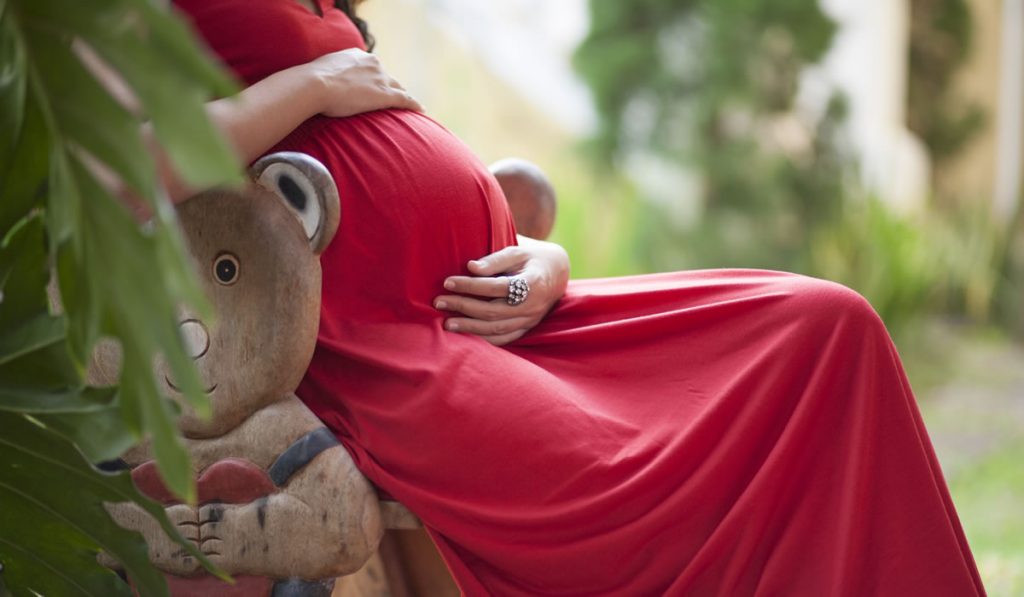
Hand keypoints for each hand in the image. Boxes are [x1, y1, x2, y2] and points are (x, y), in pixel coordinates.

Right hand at [306, 49, 423, 116]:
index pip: (373, 67)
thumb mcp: (321, 72)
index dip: (375, 77)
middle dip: (390, 86)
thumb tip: (323, 84)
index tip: (375, 85)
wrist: (314, 85)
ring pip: (398, 88)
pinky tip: (421, 110)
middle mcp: (373, 64)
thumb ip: (329, 75)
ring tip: (409, 107)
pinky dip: (414, 105)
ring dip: (402, 96)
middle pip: (388, 76)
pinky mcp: (385, 94)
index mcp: (357, 55)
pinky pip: (405, 99)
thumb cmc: (311, 82)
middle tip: (392, 98)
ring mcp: (380, 79)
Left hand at [435, 238, 569, 345]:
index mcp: (532, 283)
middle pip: (493, 310)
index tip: (447, 282)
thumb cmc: (532, 258)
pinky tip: (465, 337)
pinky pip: (504, 339)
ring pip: (497, 328)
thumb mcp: (518, 251)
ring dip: (470, 328)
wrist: (557, 273)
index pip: (496, 287)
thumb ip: (496, 260)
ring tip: (446, 324)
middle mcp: (533, 306)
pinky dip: (484, 340)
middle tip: (439, 302)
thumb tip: (471, 267)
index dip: (470, 285)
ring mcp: (530, 320)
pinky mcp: (527, 328)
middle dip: (463, 307)